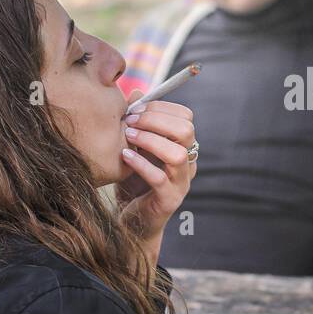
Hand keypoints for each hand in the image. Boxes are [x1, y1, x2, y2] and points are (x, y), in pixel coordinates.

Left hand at [115, 91, 196, 263]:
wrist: (130, 220)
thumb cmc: (133, 182)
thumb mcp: (134, 148)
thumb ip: (137, 122)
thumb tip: (135, 92)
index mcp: (183, 147)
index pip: (186, 117)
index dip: (162, 108)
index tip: (135, 108)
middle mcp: (188, 163)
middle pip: (186, 131)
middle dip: (156, 121)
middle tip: (131, 121)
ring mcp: (181, 182)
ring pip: (177, 154)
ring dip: (150, 141)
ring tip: (128, 138)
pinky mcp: (169, 200)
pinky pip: (159, 178)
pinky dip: (141, 164)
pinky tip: (124, 156)